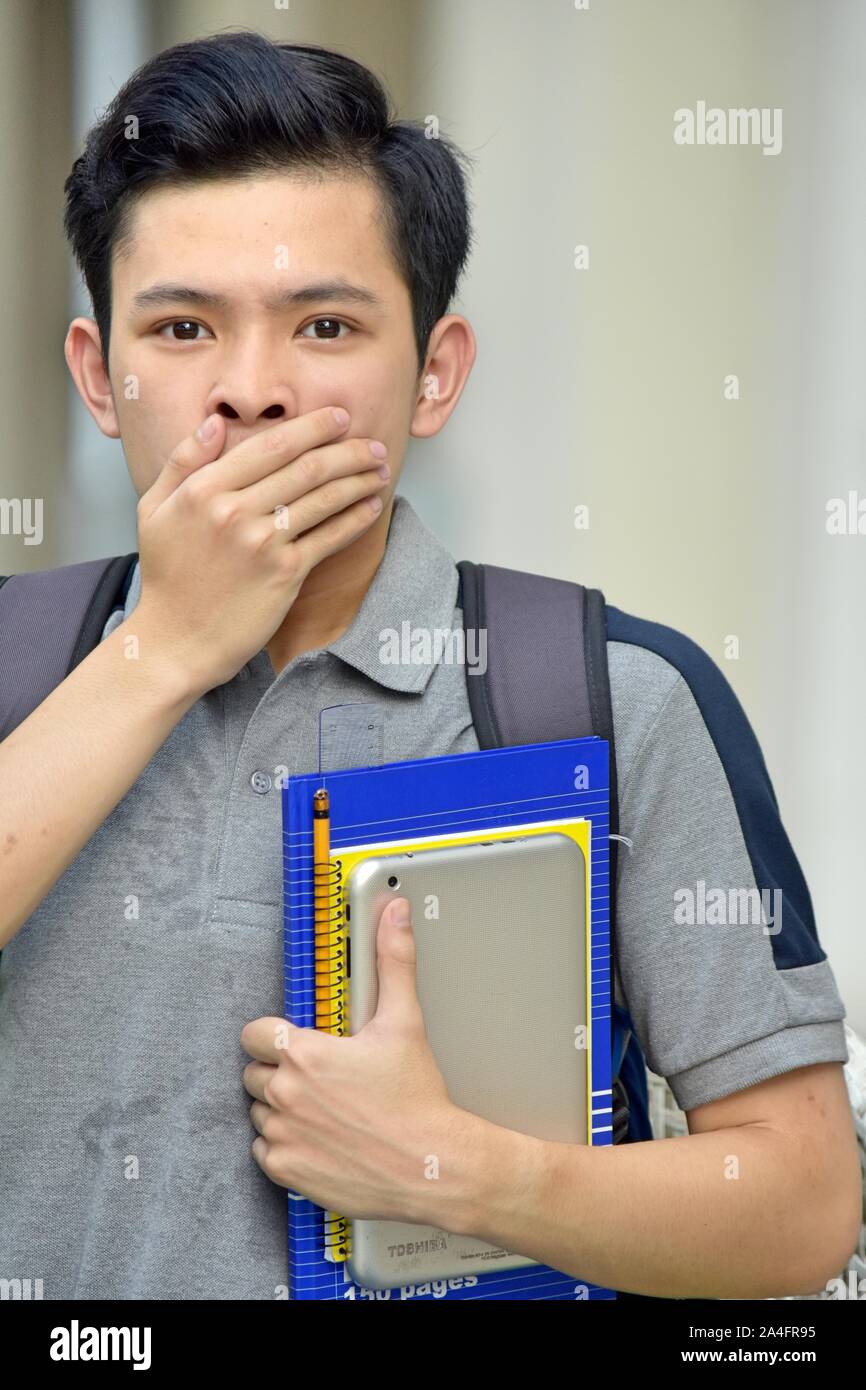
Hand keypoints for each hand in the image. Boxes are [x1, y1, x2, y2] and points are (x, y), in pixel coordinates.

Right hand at [134, 406, 389, 695]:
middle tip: (373, 446)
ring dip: (359, 481)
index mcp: (204, 489)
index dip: (313, 428)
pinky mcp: (284, 574)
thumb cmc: (167, 575)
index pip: (271, 445)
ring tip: (380, 472)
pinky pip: (329, 537)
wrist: (176, 640)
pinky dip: (355, 519)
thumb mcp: (154, 509)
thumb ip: (183, 461)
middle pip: (306, 467)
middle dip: (348, 451)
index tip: (340, 418)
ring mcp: (262, 543)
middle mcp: (234, 511)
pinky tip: (371, 507)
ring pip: (323, 498)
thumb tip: (215, 423)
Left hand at [241, 897, 473, 1227]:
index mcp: (304, 1054)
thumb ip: (393, 962)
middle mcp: (285, 1094)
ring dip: (282, 1109)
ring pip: (260, 1112)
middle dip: (280, 1072)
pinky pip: (265, 1151)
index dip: (274, 1036)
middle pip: (255, 1073)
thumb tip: (394, 914)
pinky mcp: (287, 1170)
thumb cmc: (416, 1098)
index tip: (295, 1042)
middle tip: (320, 1079)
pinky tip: (319, 1138)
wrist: (431, 1164)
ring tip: (324, 1109)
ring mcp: (283, 1135)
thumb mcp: (405, 1022)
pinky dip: (285, 1146)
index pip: (254, 1034)